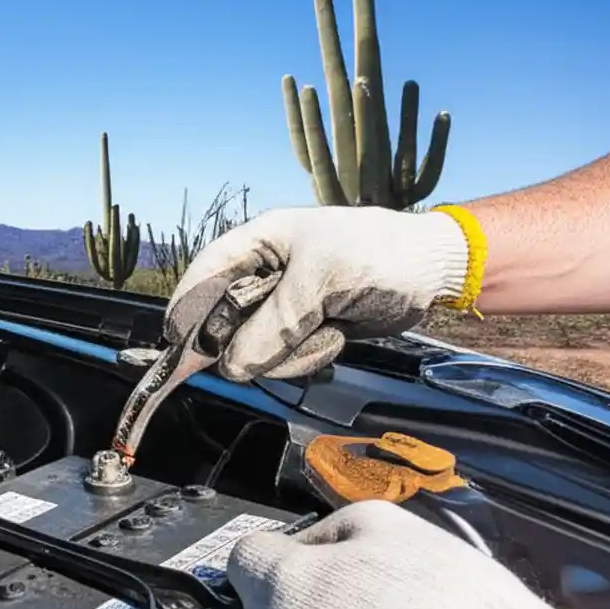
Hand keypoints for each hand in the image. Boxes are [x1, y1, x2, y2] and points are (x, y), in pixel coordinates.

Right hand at [163, 206, 468, 379]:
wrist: (433, 272)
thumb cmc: (378, 255)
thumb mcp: (323, 280)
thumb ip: (276, 322)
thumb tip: (233, 365)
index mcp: (260, 243)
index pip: (207, 273)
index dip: (187, 306)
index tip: (176, 340)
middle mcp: (265, 274)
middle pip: (226, 320)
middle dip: (251, 339)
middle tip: (281, 342)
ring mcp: (285, 305)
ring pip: (256, 347)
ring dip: (290, 351)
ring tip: (329, 330)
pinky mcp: (306, 329)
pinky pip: (286, 357)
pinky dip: (309, 357)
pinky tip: (336, 337)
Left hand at [226, 500, 560, 608]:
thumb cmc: (449, 599)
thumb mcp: (387, 524)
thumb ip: (328, 528)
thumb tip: (307, 544)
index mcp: (282, 585)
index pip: (244, 559)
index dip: (280, 551)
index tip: (313, 558)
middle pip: (269, 608)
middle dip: (306, 598)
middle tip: (365, 597)